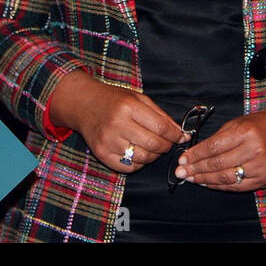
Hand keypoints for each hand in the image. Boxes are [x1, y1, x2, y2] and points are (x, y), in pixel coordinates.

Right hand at [47, 71, 185, 173]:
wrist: (84, 104)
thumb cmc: (114, 100)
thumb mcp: (139, 98)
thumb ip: (161, 115)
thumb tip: (181, 133)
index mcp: (128, 107)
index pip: (160, 127)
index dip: (175, 135)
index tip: (181, 137)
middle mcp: (117, 125)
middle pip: (153, 145)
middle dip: (166, 146)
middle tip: (168, 143)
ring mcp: (108, 141)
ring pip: (143, 158)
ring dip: (154, 156)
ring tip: (154, 147)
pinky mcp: (102, 154)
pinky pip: (128, 168)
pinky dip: (139, 164)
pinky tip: (139, 154)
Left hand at [175, 110, 265, 190]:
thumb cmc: (260, 125)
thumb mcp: (238, 123)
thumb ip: (218, 138)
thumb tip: (195, 153)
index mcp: (245, 132)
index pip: (214, 146)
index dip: (196, 154)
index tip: (182, 159)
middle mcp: (254, 150)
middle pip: (217, 164)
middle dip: (196, 169)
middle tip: (181, 172)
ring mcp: (259, 167)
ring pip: (225, 178)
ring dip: (205, 179)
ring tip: (191, 178)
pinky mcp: (263, 179)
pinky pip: (236, 186)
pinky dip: (219, 186)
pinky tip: (207, 183)